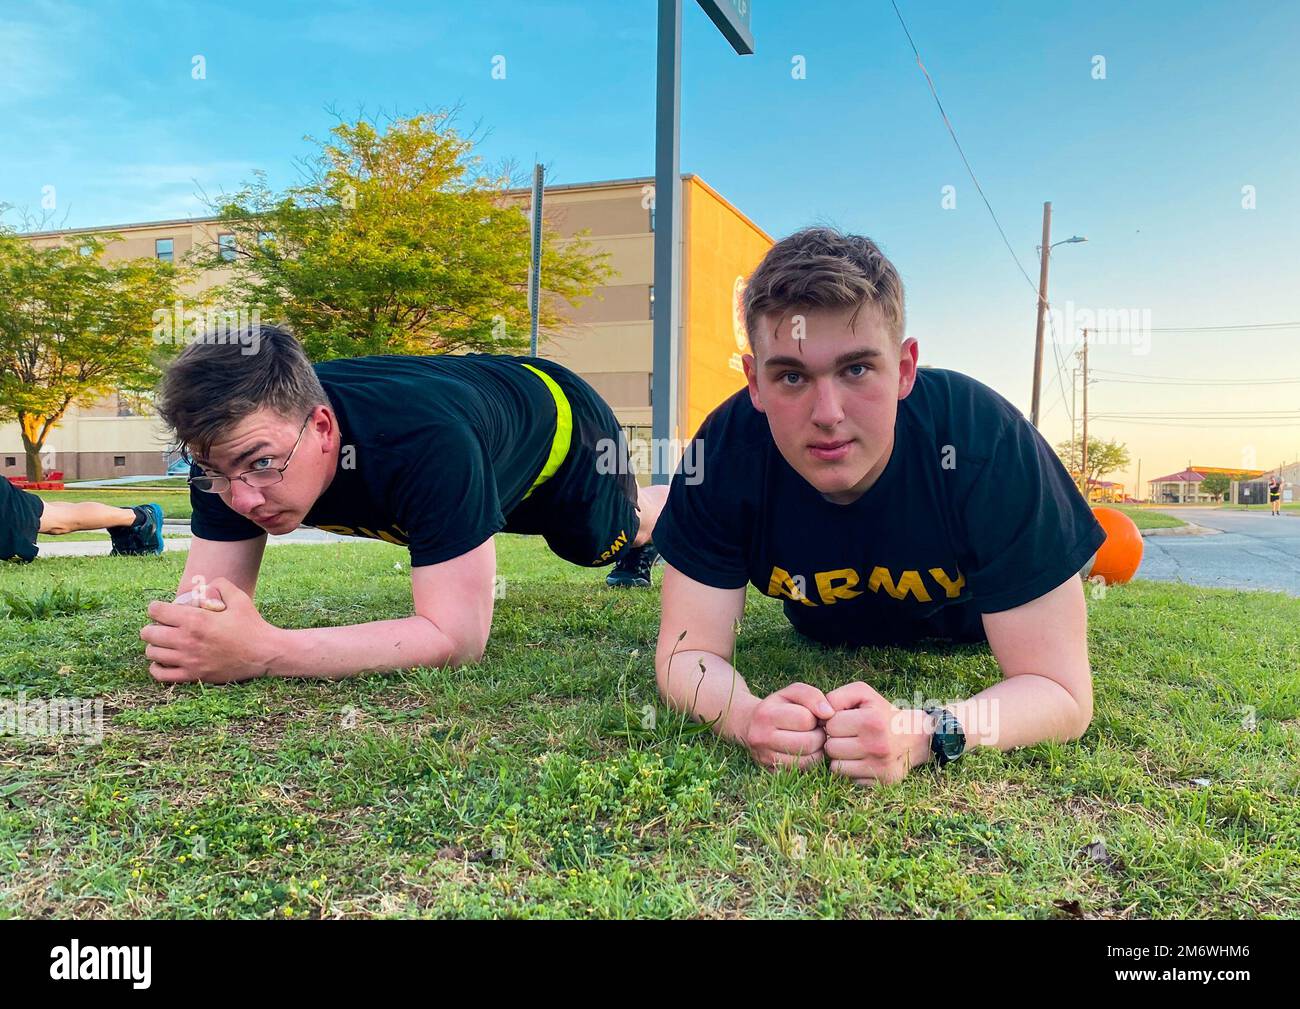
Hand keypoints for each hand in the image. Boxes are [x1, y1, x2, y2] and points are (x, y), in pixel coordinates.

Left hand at [140, 578, 280, 683]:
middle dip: (152, 627)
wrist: (264, 653)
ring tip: (163, 643)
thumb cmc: (251, 625)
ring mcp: (188, 660)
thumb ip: (221, 585)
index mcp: (196, 620)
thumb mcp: (239, 598)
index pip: (157, 611)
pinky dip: (157, 668)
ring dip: (154, 646)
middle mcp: (187, 640)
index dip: (156, 608)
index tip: (161, 609)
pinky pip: (160, 675)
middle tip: (161, 626)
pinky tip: (164, 661)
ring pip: (152, 653)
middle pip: (149, 633)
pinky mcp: (193, 676)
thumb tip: (206, 584)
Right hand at [740, 682, 834, 770]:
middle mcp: (761, 738)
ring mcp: (765, 758)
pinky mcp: (771, 772)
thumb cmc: (778, 706)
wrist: (750, 725)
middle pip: (808, 743)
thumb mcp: (792, 692)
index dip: (815, 717)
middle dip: (819, 736)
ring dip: (817, 750)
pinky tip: (805, 750)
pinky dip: (809, 761)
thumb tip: (829, 713)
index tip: (813, 716)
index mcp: (765, 715)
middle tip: (817, 730)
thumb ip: (812, 696)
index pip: (805, 720)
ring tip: (812, 739)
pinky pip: (802, 771)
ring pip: (807, 761)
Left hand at [823, 681, 931, 785]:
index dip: (834, 721)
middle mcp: (877, 746)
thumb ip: (837, 697)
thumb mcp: (863, 694)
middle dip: (835, 740)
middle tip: (849, 735)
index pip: (830, 725)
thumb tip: (820, 717)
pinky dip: (851, 770)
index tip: (845, 720)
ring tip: (853, 747)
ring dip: (840, 756)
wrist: (914, 736)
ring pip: (835, 766)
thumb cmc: (881, 712)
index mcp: (871, 721)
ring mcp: (880, 767)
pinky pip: (848, 779)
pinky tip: (861, 760)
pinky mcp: (882, 782)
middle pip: (830, 748)